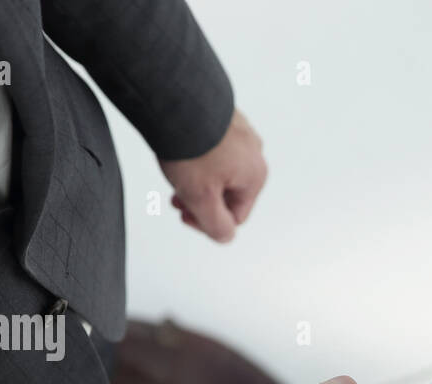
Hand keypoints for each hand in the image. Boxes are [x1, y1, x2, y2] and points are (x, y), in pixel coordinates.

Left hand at [160, 108, 266, 242]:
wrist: (177, 98)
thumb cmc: (192, 147)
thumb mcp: (202, 198)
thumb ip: (217, 226)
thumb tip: (226, 237)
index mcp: (256, 176)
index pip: (234, 217)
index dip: (206, 222)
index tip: (182, 212)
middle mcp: (255, 153)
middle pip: (227, 192)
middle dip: (201, 199)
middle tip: (176, 197)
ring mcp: (241, 131)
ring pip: (220, 169)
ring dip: (198, 178)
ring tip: (176, 171)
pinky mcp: (225, 116)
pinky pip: (213, 146)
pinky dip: (198, 154)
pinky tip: (180, 149)